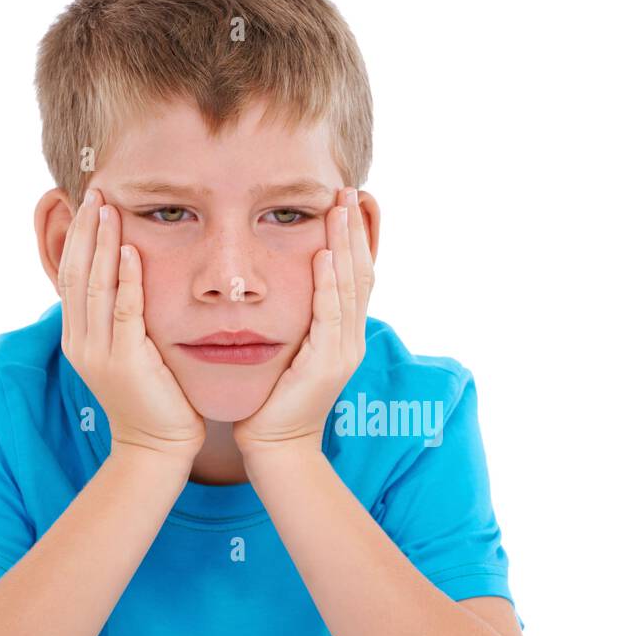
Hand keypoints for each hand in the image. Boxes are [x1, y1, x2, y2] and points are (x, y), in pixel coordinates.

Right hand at [58, 188, 205, 458]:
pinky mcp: (125, 361)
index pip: (72, 276)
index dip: (78, 239)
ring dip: (101, 244)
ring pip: (95, 286)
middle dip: (84, 231)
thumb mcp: (131, 354)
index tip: (89, 204)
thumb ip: (125, 321)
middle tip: (94, 192)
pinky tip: (130, 250)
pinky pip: (123, 311)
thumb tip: (131, 283)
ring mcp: (99, 352)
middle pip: (76, 273)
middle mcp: (81, 341)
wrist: (156, 448)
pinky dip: (126, 279)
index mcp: (79, 337)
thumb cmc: (154, 400)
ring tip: (107, 209)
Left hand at [233, 187, 373, 455]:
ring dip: (347, 244)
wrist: (276, 447)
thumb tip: (285, 287)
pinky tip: (325, 255)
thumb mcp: (289, 349)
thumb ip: (295, 319)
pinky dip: (330, 283)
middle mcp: (351, 338)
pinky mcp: (328, 363)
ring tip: (342, 208)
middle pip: (363, 272)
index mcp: (343, 333)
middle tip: (351, 189)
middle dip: (358, 229)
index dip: (359, 237)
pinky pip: (331, 314)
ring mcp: (344, 351)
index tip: (352, 200)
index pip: (357, 275)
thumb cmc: (272, 399)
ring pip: (353, 287)